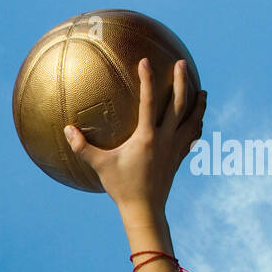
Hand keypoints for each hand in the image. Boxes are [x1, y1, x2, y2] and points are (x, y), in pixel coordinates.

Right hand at [63, 58, 205, 214]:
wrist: (145, 209)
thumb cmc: (121, 187)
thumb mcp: (100, 166)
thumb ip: (82, 147)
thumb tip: (67, 129)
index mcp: (146, 137)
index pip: (148, 101)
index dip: (147, 80)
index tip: (145, 62)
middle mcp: (165, 139)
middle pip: (178, 104)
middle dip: (182, 81)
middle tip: (182, 64)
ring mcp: (175, 148)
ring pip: (192, 119)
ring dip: (198, 103)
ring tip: (203, 90)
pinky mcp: (179, 158)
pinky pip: (193, 137)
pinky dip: (197, 125)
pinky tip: (198, 120)